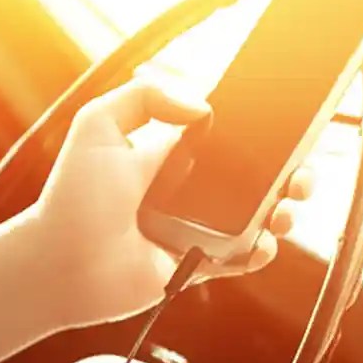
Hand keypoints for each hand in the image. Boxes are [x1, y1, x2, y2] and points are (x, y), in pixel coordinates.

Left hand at [32, 78, 312, 328]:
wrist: (61, 262)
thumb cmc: (72, 198)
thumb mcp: (98, 125)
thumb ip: (145, 97)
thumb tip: (202, 105)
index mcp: (175, 158)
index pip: (232, 142)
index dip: (263, 137)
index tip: (288, 131)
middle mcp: (194, 194)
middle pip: (260, 181)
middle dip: (292, 176)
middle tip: (301, 176)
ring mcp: (200, 230)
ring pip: (261, 221)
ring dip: (284, 214)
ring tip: (283, 212)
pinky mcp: (202, 266)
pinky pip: (244, 260)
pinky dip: (263, 253)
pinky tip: (262, 244)